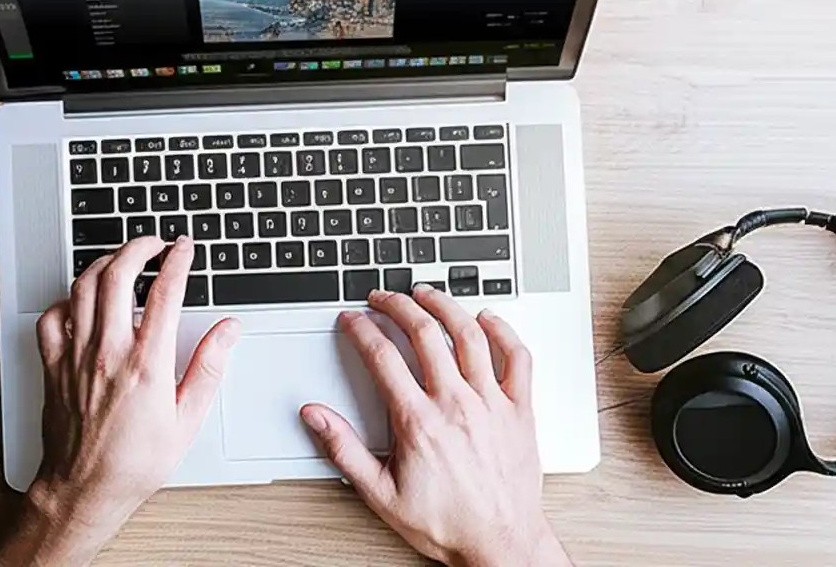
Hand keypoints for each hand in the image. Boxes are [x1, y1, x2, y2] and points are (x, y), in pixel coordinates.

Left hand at [0, 236, 239, 566]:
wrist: (85, 490)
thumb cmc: (135, 463)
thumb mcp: (188, 419)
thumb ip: (209, 367)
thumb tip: (227, 332)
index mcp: (147, 365)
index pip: (164, 292)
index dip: (178, 260)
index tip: (184, 247)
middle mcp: (108, 353)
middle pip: (118, 275)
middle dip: (139, 247)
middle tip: (154, 243)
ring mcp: (76, 356)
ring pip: (82, 287)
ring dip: (104, 263)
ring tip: (122, 259)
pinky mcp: (53, 366)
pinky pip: (52, 317)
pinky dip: (67, 299)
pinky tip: (81, 300)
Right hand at [300, 285, 570, 566]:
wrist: (499, 542)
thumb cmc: (446, 523)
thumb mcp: (380, 494)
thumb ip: (344, 450)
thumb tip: (316, 417)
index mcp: (418, 421)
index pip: (382, 357)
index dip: (361, 330)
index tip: (351, 320)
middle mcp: (456, 404)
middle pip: (424, 333)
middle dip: (397, 305)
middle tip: (383, 297)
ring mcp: (491, 402)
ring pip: (469, 334)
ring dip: (445, 305)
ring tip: (426, 294)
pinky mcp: (520, 409)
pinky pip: (517, 358)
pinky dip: (503, 331)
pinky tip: (488, 319)